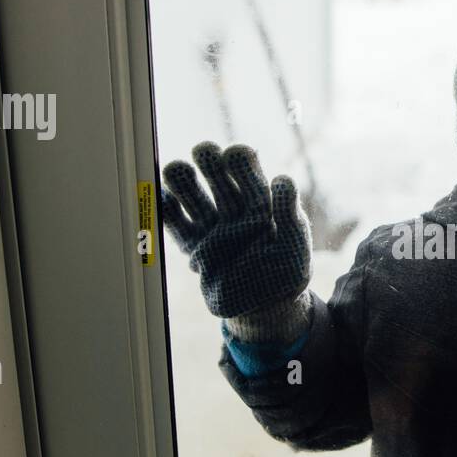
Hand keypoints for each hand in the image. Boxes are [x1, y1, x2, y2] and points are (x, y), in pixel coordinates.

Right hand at [160, 142, 311, 320]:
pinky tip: (162, 198)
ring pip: (196, 200)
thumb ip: (289, 215)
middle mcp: (235, 213)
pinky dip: (169, 214)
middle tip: (204, 149)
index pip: (251, 178)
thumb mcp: (294, 245)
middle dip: (211, 165)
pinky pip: (178, 228)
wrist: (264, 308)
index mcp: (261, 207)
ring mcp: (213, 230)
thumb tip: (283, 179)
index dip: (243, 164)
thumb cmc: (285, 273)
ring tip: (176, 168)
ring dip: (185, 183)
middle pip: (220, 182)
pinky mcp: (196, 249)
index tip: (236, 152)